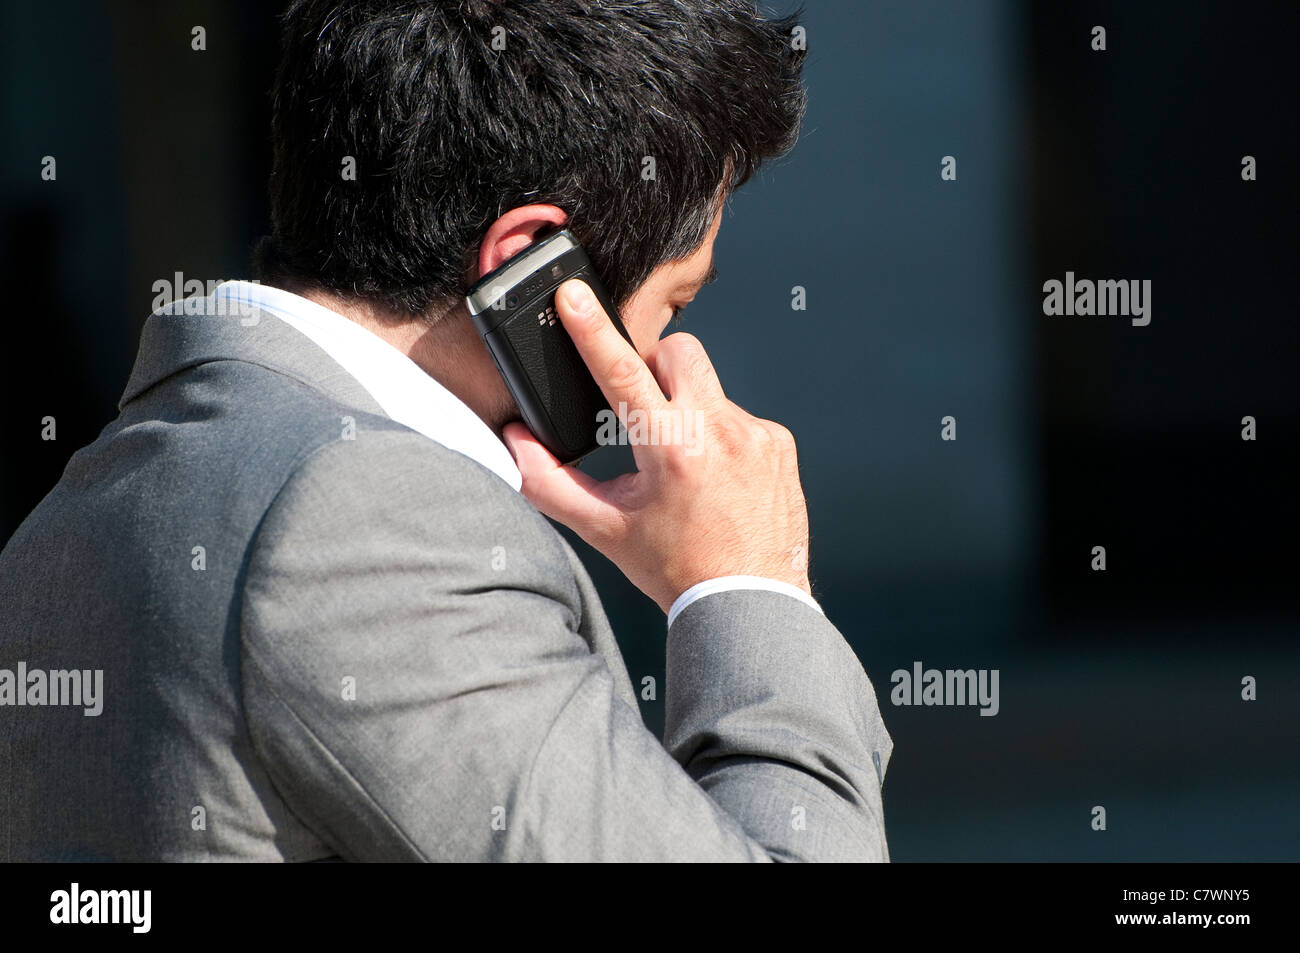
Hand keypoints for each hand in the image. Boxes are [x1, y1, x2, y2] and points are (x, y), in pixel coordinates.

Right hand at [502, 279, 811, 614]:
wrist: (751, 603)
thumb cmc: (677, 571)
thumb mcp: (605, 530)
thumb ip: (551, 483)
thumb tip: (516, 442)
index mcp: (673, 450)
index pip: (623, 371)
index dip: (592, 328)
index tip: (574, 294)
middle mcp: (720, 432)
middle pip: (678, 353)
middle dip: (653, 368)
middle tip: (641, 413)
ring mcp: (756, 434)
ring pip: (709, 387)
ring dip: (686, 409)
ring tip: (683, 466)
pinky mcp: (778, 443)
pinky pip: (738, 416)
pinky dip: (719, 435)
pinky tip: (716, 479)